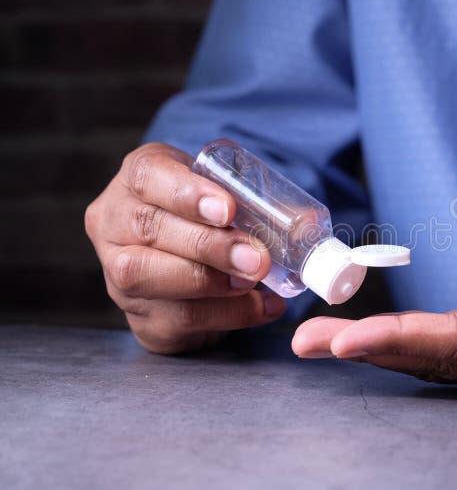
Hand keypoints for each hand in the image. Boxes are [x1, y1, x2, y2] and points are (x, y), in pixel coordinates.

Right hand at [85, 142, 283, 353]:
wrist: (187, 265)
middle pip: (149, 228)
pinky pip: (178, 319)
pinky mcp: (141, 317)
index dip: (187, 193)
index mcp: (137, 181)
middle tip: (257, 257)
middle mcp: (114, 223)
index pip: (147, 176)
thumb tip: (302, 222)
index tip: (227, 210)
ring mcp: (118, 275)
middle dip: (209, 245)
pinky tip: (262, 307)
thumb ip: (249, 201)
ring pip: (149, 277)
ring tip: (256, 283)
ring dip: (213, 283)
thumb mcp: (221, 194)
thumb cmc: (208, 220)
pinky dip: (228, 314)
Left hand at [292, 176, 456, 393]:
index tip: (350, 339)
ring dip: (382, 350)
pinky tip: (370, 335)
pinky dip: (409, 342)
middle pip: (446, 362)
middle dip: (375, 352)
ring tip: (318, 341)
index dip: (409, 343)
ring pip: (445, 360)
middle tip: (307, 343)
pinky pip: (456, 348)